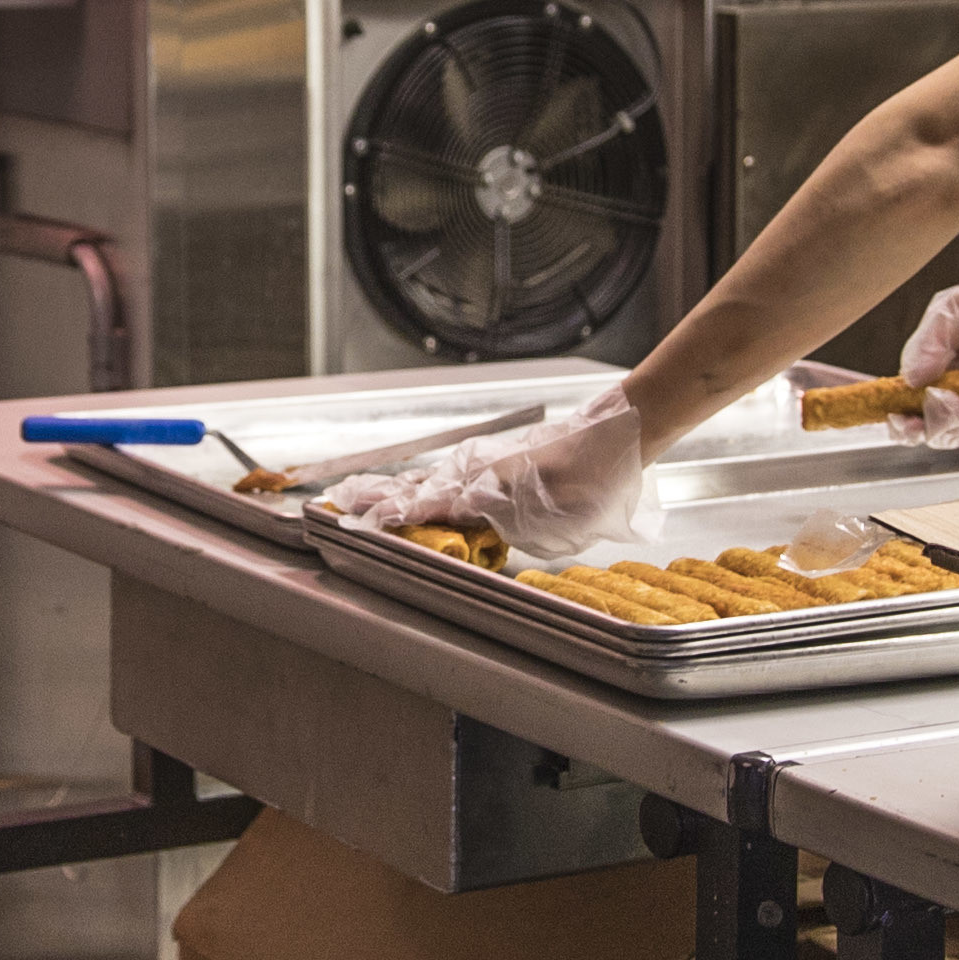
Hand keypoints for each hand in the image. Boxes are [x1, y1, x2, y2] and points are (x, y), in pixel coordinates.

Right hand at [321, 383, 653, 563]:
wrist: (618, 433)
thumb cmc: (593, 479)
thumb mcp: (556, 519)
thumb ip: (510, 526)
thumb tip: (479, 526)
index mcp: (485, 489)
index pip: (425, 504)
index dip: (391, 514)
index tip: (357, 519)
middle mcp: (479, 473)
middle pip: (418, 485)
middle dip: (378, 496)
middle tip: (340, 500)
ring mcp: (490, 463)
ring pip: (433, 476)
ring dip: (398, 487)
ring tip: (366, 492)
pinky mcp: (504, 460)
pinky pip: (454, 472)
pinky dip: (427, 479)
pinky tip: (423, 482)